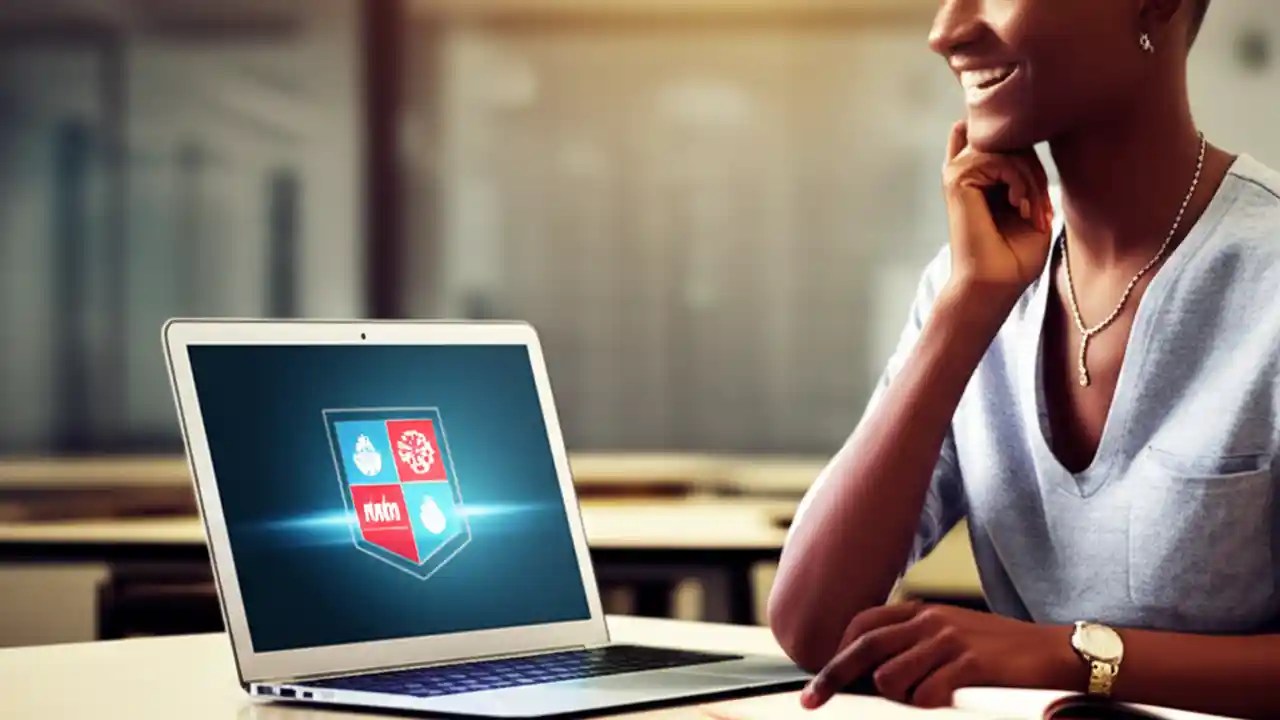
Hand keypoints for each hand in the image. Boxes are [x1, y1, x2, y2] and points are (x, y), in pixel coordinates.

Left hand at [800, 603, 1080, 708]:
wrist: (1055, 651)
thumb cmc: (999, 652)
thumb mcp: (950, 635)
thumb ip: (914, 644)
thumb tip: (872, 669)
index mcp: (922, 613)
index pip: (862, 624)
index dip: (836, 652)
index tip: (820, 679)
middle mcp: (929, 621)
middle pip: (863, 648)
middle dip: (832, 677)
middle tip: (812, 702)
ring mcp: (948, 640)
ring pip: (889, 677)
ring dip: (895, 698)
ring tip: (922, 699)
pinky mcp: (968, 663)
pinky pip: (925, 693)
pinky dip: (926, 704)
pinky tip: (944, 702)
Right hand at [942, 121, 1053, 305]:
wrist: (995, 284)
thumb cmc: (1015, 254)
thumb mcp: (1030, 202)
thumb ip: (1025, 168)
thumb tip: (1030, 129)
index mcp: (977, 174)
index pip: (1004, 137)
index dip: (1030, 162)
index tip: (1038, 206)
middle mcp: (963, 169)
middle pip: (1010, 137)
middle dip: (1034, 169)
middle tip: (1040, 209)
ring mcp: (957, 172)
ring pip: (1008, 146)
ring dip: (1030, 178)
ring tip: (1031, 210)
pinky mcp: (956, 179)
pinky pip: (1001, 158)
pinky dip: (1021, 181)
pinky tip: (1020, 206)